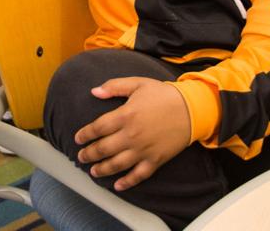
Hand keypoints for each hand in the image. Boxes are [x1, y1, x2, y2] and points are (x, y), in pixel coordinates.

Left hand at [75, 77, 191, 190]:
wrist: (192, 109)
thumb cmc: (164, 94)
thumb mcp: (138, 83)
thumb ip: (114, 86)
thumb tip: (94, 91)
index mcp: (125, 115)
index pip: (98, 128)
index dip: (85, 134)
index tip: (78, 138)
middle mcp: (131, 135)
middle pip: (103, 149)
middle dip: (89, 154)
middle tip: (81, 157)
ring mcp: (143, 150)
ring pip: (117, 164)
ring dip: (102, 169)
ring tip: (93, 171)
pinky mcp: (155, 160)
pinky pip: (139, 175)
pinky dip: (127, 182)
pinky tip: (117, 185)